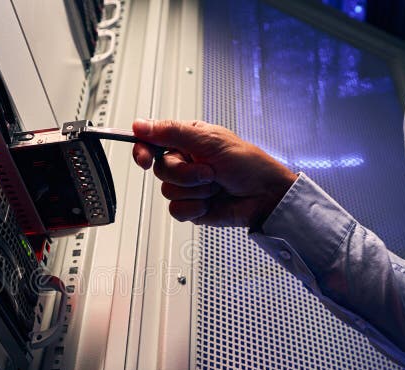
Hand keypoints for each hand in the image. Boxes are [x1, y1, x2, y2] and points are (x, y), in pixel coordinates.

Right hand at [132, 119, 296, 226]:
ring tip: (215, 185)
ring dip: (195, 191)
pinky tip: (210, 202)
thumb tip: (140, 124)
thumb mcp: (209, 141)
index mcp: (187, 140)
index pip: (152, 141)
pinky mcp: (190, 207)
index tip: (144, 157)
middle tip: (209, 171)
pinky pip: (175, 210)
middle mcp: (185, 162)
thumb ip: (171, 132)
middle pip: (160, 169)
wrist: (265, 197)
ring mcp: (187, 186)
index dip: (143, 149)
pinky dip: (194, 207)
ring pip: (167, 191)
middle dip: (186, 173)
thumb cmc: (248, 164)